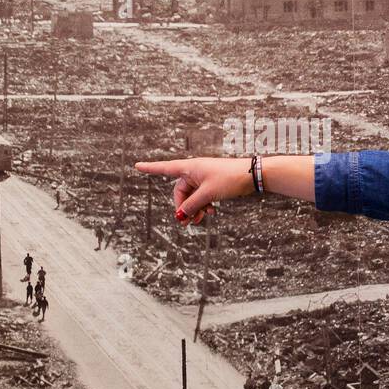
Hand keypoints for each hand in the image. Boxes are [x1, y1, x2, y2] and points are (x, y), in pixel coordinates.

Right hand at [134, 157, 252, 224]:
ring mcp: (204, 177)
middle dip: (183, 207)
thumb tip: (180, 215)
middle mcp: (194, 171)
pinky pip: (201, 196)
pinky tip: (210, 213)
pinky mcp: (212, 183)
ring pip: (191, 196)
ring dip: (194, 209)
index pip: (165, 168)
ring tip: (201, 220)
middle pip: (180, 191)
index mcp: (190, 167)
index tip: (137, 166)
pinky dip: (203, 205)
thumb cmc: (229, 178)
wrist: (252, 175)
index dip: (150, 169)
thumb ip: (192, 205)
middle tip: (188, 223)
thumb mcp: (208, 194)